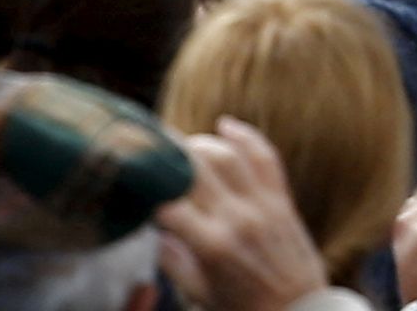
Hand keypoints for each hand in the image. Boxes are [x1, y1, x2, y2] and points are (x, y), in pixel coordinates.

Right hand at [158, 118, 328, 310]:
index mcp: (211, 245)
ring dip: (201, 143)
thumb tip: (150, 231)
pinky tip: (226, 124)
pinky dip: (246, 136)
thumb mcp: (198, 293)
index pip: (168, 204)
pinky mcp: (282, 199)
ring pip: (227, 155)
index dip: (147, 193)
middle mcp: (236, 218)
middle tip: (149, 146)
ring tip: (184, 145)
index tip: (134, 188)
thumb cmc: (244, 308)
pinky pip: (265, 157)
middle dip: (166, 154)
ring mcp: (262, 205)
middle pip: (195, 168)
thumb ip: (171, 260)